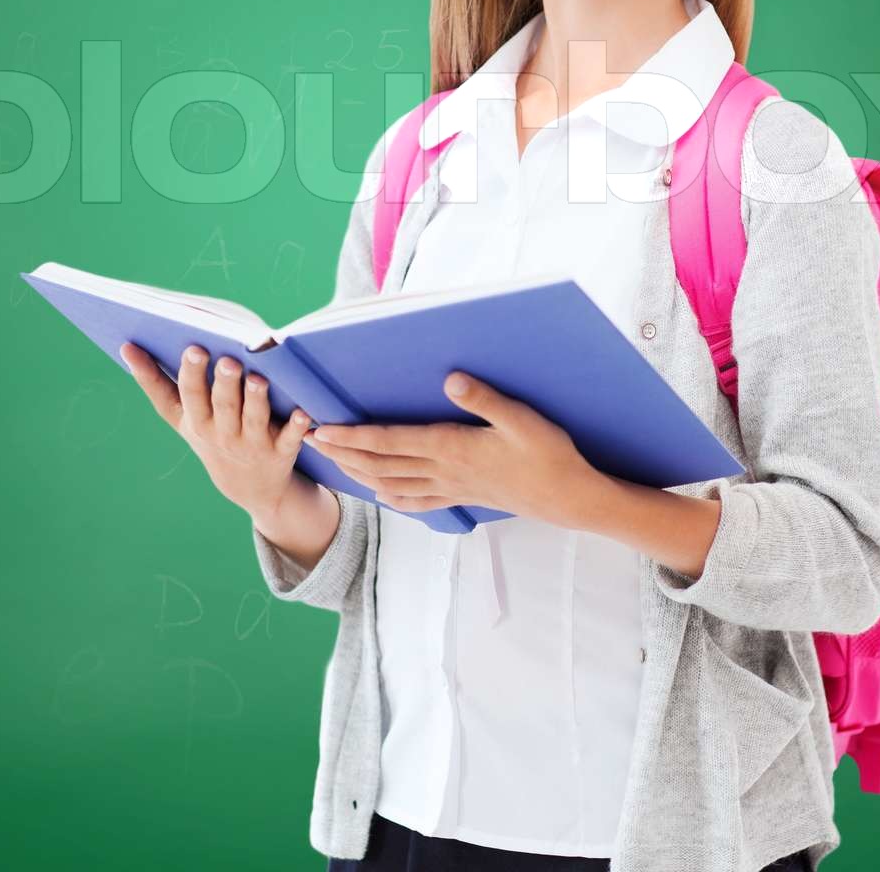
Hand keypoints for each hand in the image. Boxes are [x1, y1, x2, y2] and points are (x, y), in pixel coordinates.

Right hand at [120, 343, 310, 521]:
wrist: (250, 488)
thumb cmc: (211, 434)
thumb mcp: (182, 417)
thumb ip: (156, 384)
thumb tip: (126, 347)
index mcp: (196, 421)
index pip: (188, 395)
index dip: (190, 373)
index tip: (192, 347)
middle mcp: (222, 433)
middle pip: (221, 405)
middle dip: (223, 382)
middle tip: (227, 359)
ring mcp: (251, 444)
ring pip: (253, 419)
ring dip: (255, 399)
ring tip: (257, 378)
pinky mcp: (281, 452)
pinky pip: (289, 439)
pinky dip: (296, 427)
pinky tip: (303, 412)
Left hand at [304, 372, 596, 526]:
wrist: (569, 497)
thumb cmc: (549, 454)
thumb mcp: (523, 419)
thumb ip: (485, 399)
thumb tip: (450, 379)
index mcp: (452, 448)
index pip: (390, 442)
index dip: (354, 436)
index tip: (324, 430)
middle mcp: (444, 471)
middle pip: (381, 464)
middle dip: (343, 453)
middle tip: (310, 442)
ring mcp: (452, 487)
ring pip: (392, 484)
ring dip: (358, 473)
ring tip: (333, 463)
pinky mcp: (462, 497)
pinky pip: (417, 500)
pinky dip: (391, 497)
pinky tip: (380, 494)